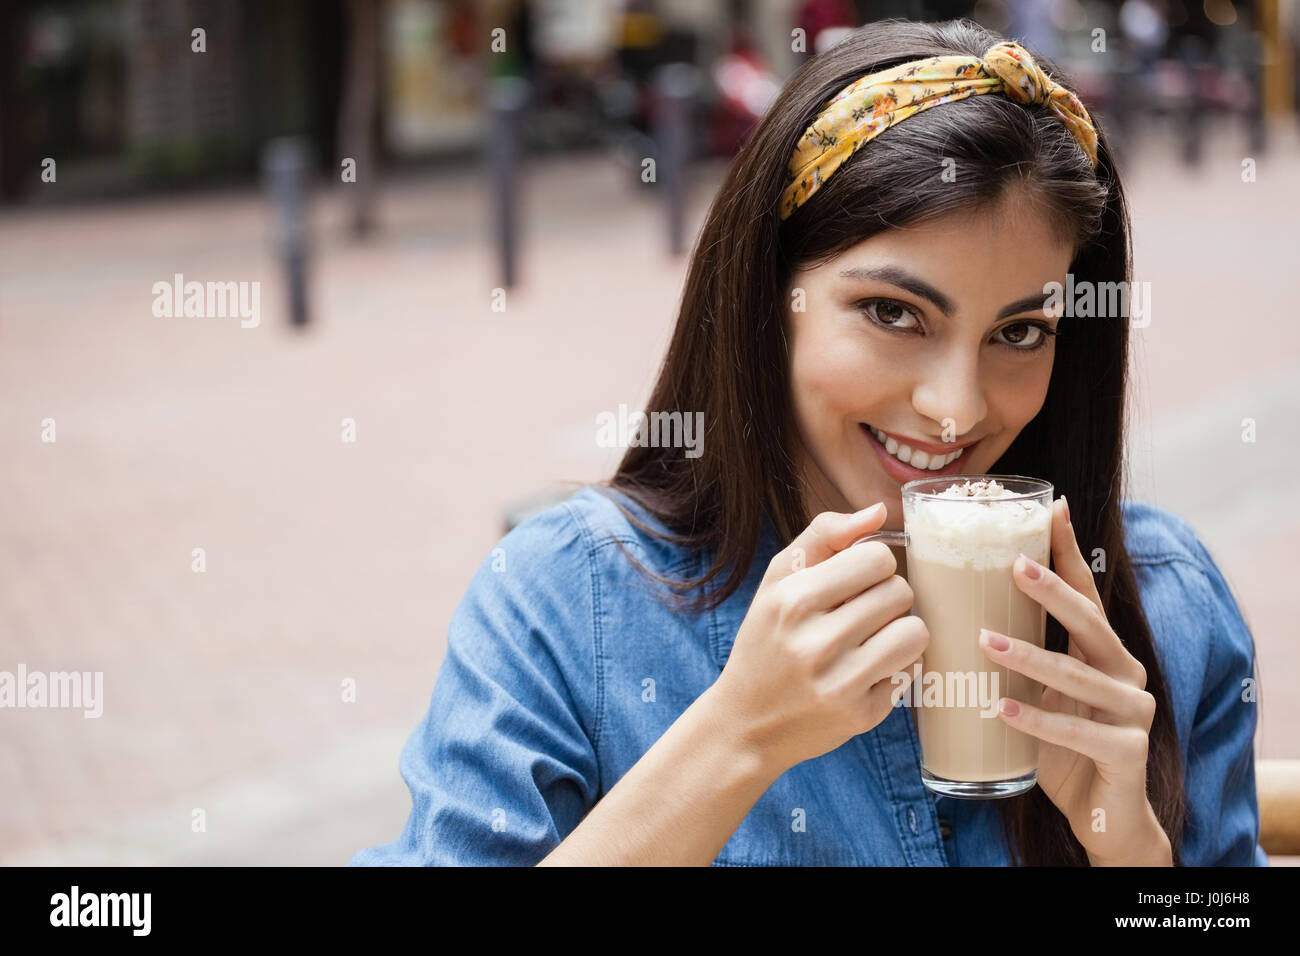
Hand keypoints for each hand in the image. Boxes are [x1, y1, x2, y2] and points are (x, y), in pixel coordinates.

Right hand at [713, 504, 928, 776]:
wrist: (746, 723)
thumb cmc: (766, 641)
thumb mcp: (777, 581)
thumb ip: (824, 536)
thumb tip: (879, 511)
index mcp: (792, 600)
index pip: (877, 558)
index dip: (873, 565)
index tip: (855, 582)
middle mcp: (815, 642)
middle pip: (900, 592)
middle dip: (887, 597)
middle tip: (861, 613)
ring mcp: (840, 683)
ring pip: (916, 631)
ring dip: (901, 631)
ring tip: (872, 638)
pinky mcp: (861, 716)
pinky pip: (912, 670)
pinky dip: (896, 665)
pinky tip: (866, 670)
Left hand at [978, 496, 1172, 865]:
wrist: (1099, 817)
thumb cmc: (1059, 748)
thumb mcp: (1033, 694)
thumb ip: (1012, 659)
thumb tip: (943, 618)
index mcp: (1103, 652)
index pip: (1086, 593)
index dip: (1069, 551)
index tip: (1053, 508)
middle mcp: (1125, 672)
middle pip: (1088, 621)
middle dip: (1049, 590)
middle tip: (1012, 564)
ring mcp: (1133, 711)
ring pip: (1078, 675)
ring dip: (1029, 657)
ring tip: (985, 641)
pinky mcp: (1128, 751)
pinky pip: (1080, 731)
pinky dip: (1039, 720)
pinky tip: (1003, 710)